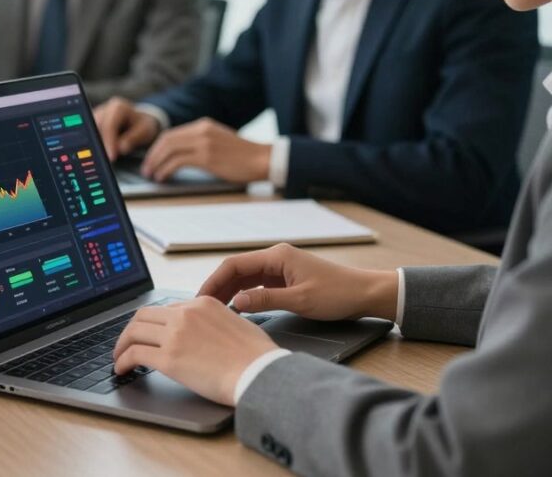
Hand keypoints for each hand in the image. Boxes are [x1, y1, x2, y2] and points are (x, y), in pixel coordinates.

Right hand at [93, 97, 159, 161]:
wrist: (139, 123)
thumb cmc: (142, 126)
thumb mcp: (145, 130)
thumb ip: (134, 137)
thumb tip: (121, 148)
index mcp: (117, 107)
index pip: (109, 125)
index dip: (109, 142)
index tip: (112, 157)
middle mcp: (104, 110)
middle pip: (94, 129)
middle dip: (98, 146)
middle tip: (103, 162)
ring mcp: (95, 118)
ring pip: (88, 134)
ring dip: (93, 148)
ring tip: (100, 162)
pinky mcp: (91, 127)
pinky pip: (88, 138)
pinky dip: (92, 149)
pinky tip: (96, 159)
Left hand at [113, 297, 278, 405]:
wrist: (260, 373)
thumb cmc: (257, 356)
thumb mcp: (237, 322)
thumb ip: (214, 321)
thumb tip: (205, 331)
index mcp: (202, 303)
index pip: (166, 309)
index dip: (153, 323)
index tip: (148, 334)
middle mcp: (185, 314)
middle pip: (143, 316)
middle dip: (131, 330)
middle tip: (126, 343)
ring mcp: (174, 335)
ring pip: (133, 332)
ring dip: (121, 345)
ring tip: (119, 357)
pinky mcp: (168, 358)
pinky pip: (135, 354)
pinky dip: (123, 361)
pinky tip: (122, 369)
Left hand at [141, 117, 270, 182]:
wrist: (262, 159)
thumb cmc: (243, 155)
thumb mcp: (219, 141)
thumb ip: (201, 142)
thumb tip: (179, 155)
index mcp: (203, 125)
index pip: (172, 133)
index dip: (157, 147)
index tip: (152, 159)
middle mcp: (201, 130)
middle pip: (166, 140)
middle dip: (152, 155)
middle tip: (146, 168)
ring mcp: (204, 142)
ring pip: (169, 149)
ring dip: (156, 163)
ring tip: (152, 174)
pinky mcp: (207, 156)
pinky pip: (178, 161)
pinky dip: (166, 169)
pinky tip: (163, 177)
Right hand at [198, 244, 398, 320]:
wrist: (365, 294)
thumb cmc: (337, 294)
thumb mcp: (300, 300)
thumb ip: (265, 300)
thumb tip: (236, 302)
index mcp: (277, 256)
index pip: (234, 264)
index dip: (214, 281)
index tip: (200, 298)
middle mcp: (276, 258)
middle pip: (236, 270)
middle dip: (217, 287)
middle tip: (201, 307)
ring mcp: (280, 268)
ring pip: (245, 278)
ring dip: (229, 292)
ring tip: (214, 310)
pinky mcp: (285, 278)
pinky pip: (257, 285)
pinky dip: (244, 295)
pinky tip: (237, 308)